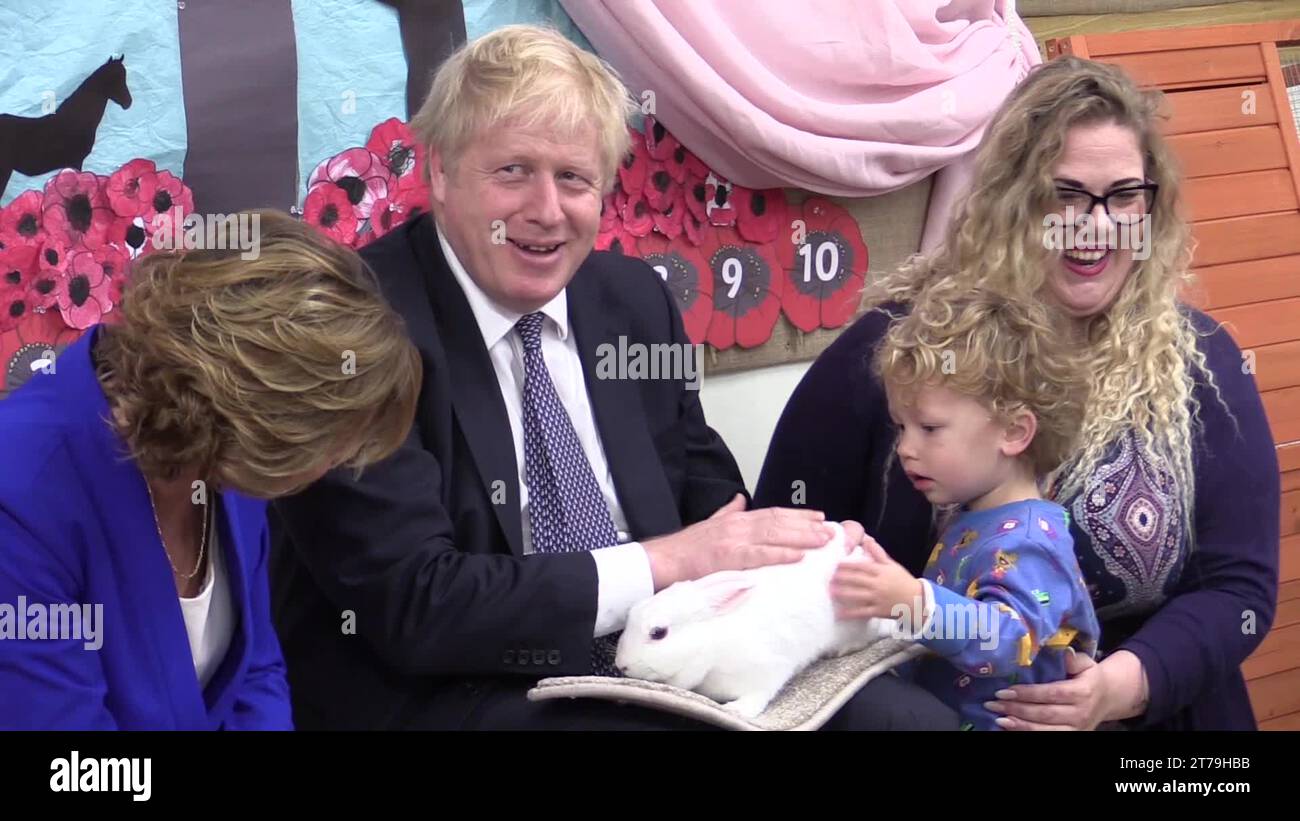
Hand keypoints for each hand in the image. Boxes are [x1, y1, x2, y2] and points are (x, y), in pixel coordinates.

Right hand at [643, 494, 835, 589]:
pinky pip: (760, 555)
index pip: (773, 514)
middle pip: (779, 522)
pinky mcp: (728, 557)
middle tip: (830, 530)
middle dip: (807, 526)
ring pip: (774, 535)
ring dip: (801, 537)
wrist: (662, 560)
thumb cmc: (685, 549)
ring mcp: (734, 540)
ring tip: (823, 541)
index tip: (819, 517)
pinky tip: (799, 556)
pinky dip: (780, 554)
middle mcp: (738, 524)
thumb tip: (740, 498)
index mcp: (735, 518)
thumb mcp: (710, 523)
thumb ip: (728, 511)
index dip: (798, 515)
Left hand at [829, 536, 922, 620]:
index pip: (862, 566)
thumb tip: (867, 540)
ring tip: (831, 592)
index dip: (848, 565)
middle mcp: (878, 584)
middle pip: (857, 580)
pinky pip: (862, 612)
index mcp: (881, 571)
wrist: (917, 600)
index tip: (837, 565)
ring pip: (857, 595)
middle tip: (829, 578)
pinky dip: (850, 614)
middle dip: (842, 578)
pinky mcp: (878, 611)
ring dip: (843, 593)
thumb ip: (878, 553)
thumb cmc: (902, 580)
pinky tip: (839, 614)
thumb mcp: (892, 565)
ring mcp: (877, 598)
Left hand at [985, 649, 1110, 729]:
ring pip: (1045, 730)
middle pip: (1044, 714)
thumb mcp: (1086, 663)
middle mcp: (1080, 713)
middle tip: (993, 704)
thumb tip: (1064, 652)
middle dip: (1016, 709)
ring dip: (1019, 726)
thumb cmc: (1089, 678)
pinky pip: (1048, 738)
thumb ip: (1074, 658)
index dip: (1027, 694)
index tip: (1004, 691)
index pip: (1051, 694)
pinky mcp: (1072, 737)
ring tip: (998, 719)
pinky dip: (1027, 734)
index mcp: (1082, 692)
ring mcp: (1076, 729)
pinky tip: (1010, 728)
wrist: (1107, 699)